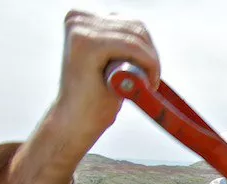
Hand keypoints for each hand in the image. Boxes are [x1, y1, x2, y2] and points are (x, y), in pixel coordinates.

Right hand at [53, 11, 160, 155]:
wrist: (76, 122)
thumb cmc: (95, 98)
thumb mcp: (111, 62)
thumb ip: (121, 42)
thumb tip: (142, 32)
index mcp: (81, 18)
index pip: (131, 23)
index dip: (147, 49)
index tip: (147, 73)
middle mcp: (78, 18)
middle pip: (136, 27)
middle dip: (150, 56)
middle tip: (149, 82)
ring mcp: (80, 29)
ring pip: (137, 38)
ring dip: (151, 64)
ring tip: (146, 85)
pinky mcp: (87, 43)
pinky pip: (134, 48)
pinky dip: (148, 66)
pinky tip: (146, 84)